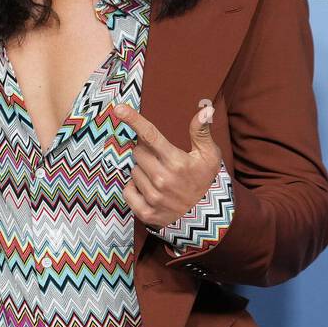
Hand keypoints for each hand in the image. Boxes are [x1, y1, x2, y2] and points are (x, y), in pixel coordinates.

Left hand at [115, 99, 222, 229]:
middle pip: (137, 152)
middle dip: (146, 153)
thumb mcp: (209, 155)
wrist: (205, 217)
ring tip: (160, 179)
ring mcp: (153, 197)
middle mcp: (163, 179)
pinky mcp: (146, 212)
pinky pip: (127, 190)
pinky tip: (150, 191)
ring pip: (133, 171)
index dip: (133, 120)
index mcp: (177, 162)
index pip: (151, 135)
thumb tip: (205, 109)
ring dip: (143, 172)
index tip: (118, 108)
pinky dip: (135, 189)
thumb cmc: (205, 181)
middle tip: (162, 161)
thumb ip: (201, 132)